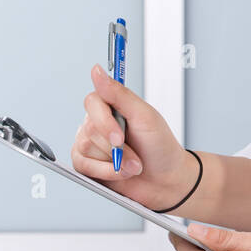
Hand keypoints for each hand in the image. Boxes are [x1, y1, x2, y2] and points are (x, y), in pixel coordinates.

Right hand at [71, 65, 193, 211]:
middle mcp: (98, 123)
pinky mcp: (86, 165)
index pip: (92, 102)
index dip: (104, 121)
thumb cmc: (160, 146)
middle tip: (135, 153)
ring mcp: (90, 144)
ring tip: (133, 164)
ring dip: (115, 162)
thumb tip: (96, 71)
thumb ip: (118, 93)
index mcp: (112, 106)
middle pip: (90, 128)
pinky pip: (83, 166)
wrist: (167, 180)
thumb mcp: (144, 116)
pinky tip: (120, 173)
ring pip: (86, 148)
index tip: (119, 137)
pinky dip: (105, 172)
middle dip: (116, 147)